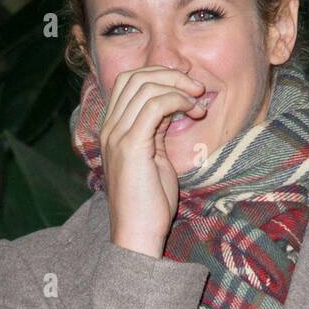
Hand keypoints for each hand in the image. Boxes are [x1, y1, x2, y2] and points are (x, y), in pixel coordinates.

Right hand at [100, 65, 206, 256]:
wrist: (138, 233)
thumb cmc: (149, 203)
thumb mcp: (153, 157)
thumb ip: (156, 130)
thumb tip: (173, 106)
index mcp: (112, 129)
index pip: (129, 82)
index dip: (159, 76)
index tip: (187, 89)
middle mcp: (109, 128)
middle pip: (135, 77)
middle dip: (171, 75)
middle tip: (197, 89)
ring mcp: (117, 135)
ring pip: (146, 86)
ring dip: (178, 88)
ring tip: (198, 104)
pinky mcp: (131, 145)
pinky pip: (155, 105)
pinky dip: (177, 100)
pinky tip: (192, 112)